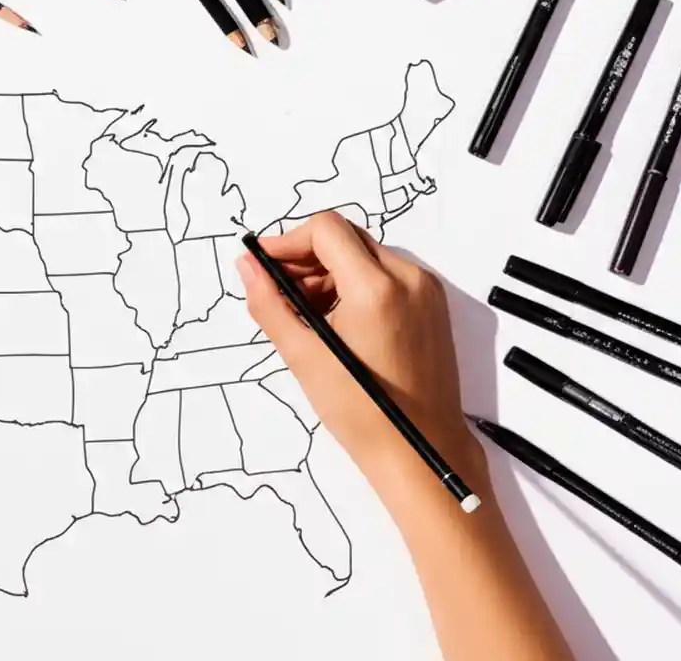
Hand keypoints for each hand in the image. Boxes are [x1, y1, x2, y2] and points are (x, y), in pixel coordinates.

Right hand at [236, 212, 485, 498]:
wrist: (420, 451)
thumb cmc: (363, 412)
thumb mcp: (304, 355)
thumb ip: (270, 303)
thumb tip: (248, 266)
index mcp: (377, 288)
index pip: (326, 229)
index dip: (288, 242)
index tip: (264, 265)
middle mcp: (409, 278)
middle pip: (346, 238)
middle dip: (306, 258)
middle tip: (279, 292)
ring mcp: (426, 291)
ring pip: (365, 256)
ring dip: (329, 273)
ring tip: (306, 315)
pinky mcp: (432, 306)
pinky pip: (386, 276)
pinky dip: (355, 287)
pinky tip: (336, 323)